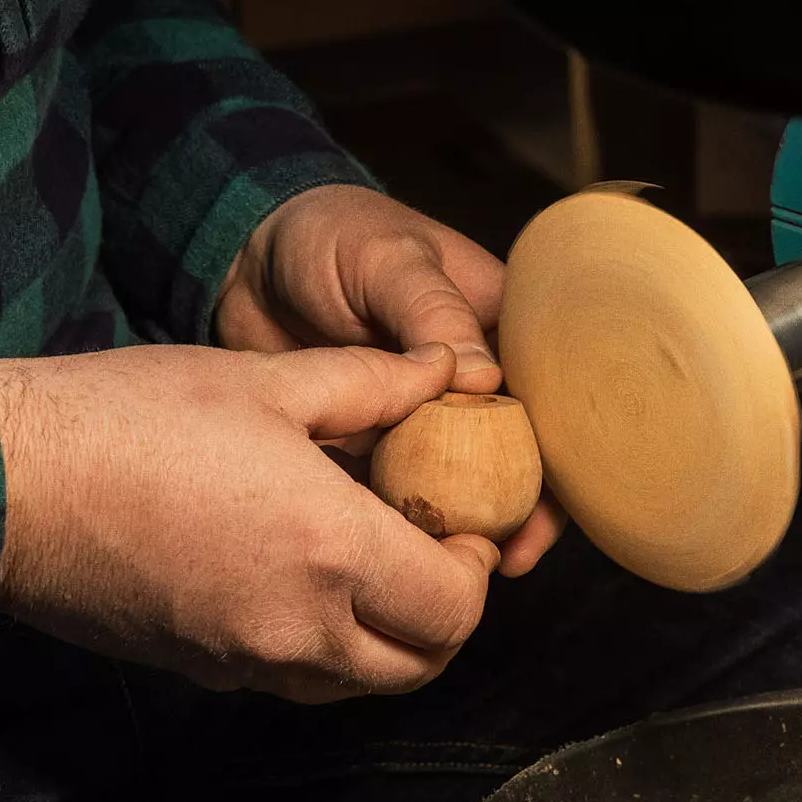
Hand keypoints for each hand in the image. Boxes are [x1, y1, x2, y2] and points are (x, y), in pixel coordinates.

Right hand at [0, 343, 498, 703]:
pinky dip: (322, 646)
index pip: (455, 611)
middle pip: (418, 666)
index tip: (462, 528)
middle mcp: (297, 629)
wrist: (5, 484)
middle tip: (430, 553)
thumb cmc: (130, 417)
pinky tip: (298, 579)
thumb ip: (373, 384)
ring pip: (357, 683)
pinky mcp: (201, 670)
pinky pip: (292, 678)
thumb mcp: (265, 381)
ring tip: (369, 565)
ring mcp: (244, 661)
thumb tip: (444, 372)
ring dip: (386, 639)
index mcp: (330, 553)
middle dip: (444, 616)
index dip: (477, 572)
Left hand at [215, 184, 564, 575]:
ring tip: (447, 567)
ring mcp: (420, 416)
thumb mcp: (386, 259)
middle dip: (512, 513)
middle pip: (510, 458)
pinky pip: (396, 490)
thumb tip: (487, 383)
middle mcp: (469, 380)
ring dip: (454, 526)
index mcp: (495, 328)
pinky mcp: (374, 441)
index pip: (547, 401)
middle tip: (500, 560)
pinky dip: (396, 521)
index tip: (540, 513)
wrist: (246, 257)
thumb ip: (431, 310)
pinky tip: (389, 551)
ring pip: (454, 484)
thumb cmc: (328, 235)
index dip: (555, 462)